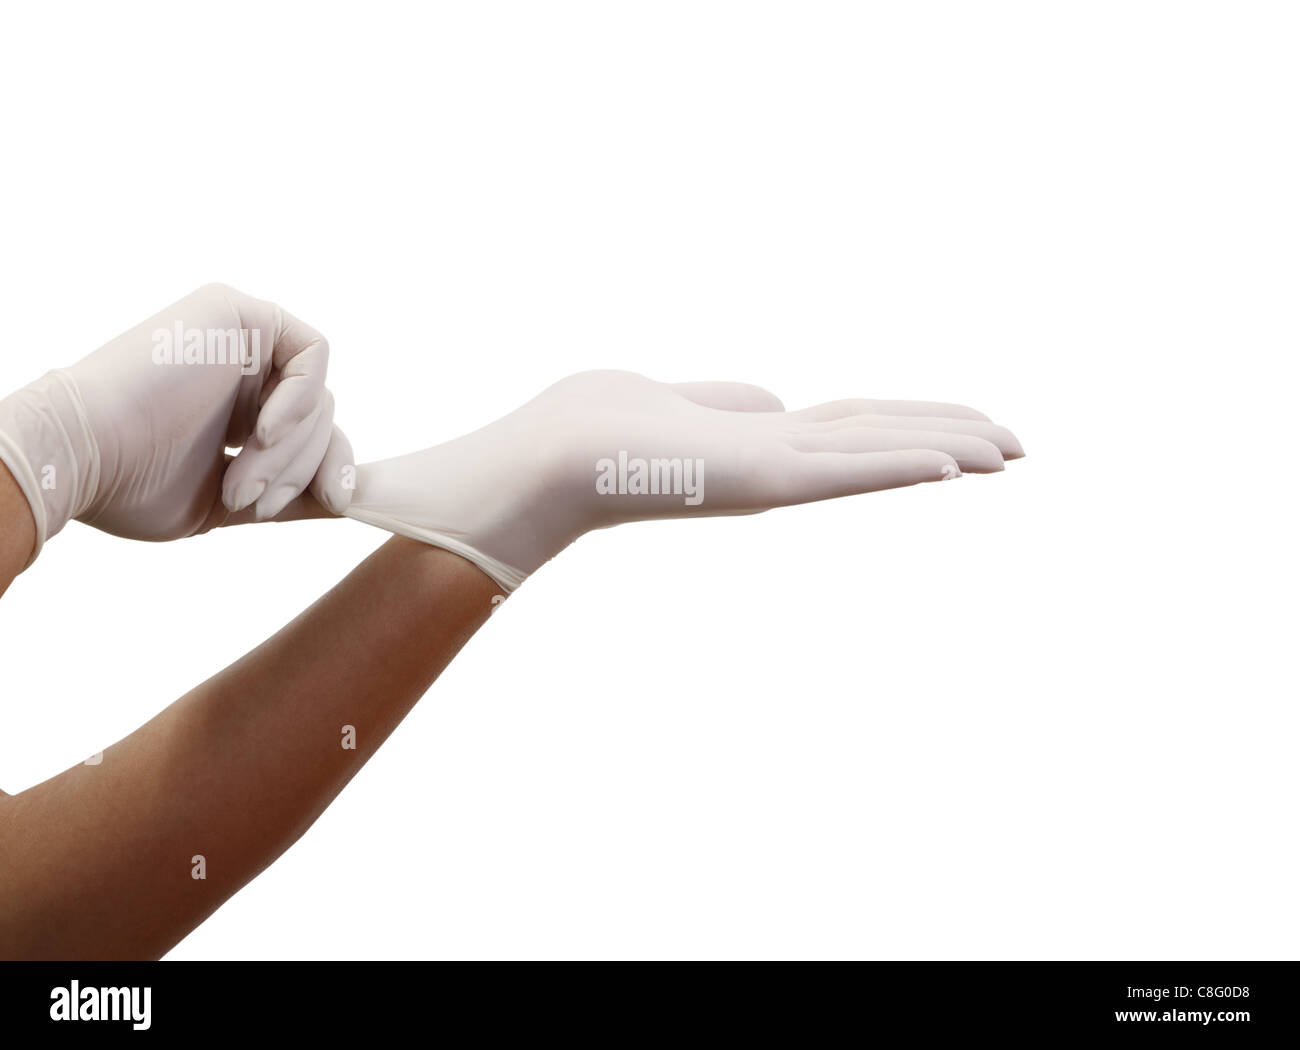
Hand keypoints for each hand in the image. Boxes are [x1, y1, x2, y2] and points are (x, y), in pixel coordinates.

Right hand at [0, 284, 353, 561]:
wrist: (83, 456)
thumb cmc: (135, 486)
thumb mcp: (231, 501)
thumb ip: (292, 493)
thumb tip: (346, 499)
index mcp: (240, 411)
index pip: (314, 437)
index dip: (330, 471)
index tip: (334, 504)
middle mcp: (244, 370)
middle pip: (322, 420)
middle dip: (300, 470)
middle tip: (252, 502)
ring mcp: (242, 338)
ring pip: (319, 398)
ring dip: (288, 452)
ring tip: (237, 483)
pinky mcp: (237, 311)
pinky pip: (313, 352)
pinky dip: (299, 400)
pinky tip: (260, 432)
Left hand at [345, 370, 1022, 589]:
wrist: (544, 462)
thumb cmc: (591, 429)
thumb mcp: (676, 398)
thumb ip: (729, 400)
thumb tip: (776, 400)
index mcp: (759, 438)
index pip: (851, 428)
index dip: (909, 426)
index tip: (961, 436)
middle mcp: (777, 457)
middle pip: (880, 438)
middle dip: (951, 438)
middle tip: (1021, 447)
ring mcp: (773, 469)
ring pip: (878, 452)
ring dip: (949, 450)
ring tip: (1013, 453)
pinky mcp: (761, 479)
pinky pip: (845, 470)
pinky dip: (900, 468)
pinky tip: (956, 468)